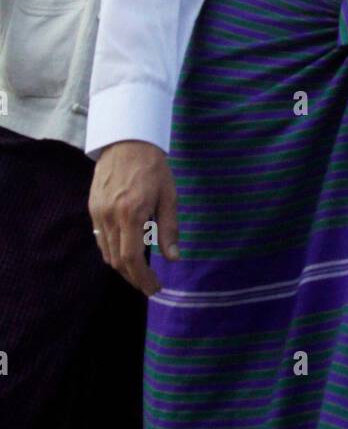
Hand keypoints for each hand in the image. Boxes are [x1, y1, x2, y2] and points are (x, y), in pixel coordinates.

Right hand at [89, 140, 179, 296]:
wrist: (127, 141)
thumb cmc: (153, 167)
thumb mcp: (168, 196)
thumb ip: (169, 229)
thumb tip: (173, 259)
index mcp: (131, 214)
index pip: (132, 258)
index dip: (143, 278)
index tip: (155, 287)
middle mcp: (110, 216)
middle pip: (117, 260)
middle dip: (134, 278)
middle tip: (149, 285)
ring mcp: (98, 212)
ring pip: (107, 252)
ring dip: (122, 267)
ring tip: (140, 273)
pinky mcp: (92, 208)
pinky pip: (100, 239)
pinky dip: (112, 251)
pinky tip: (126, 252)